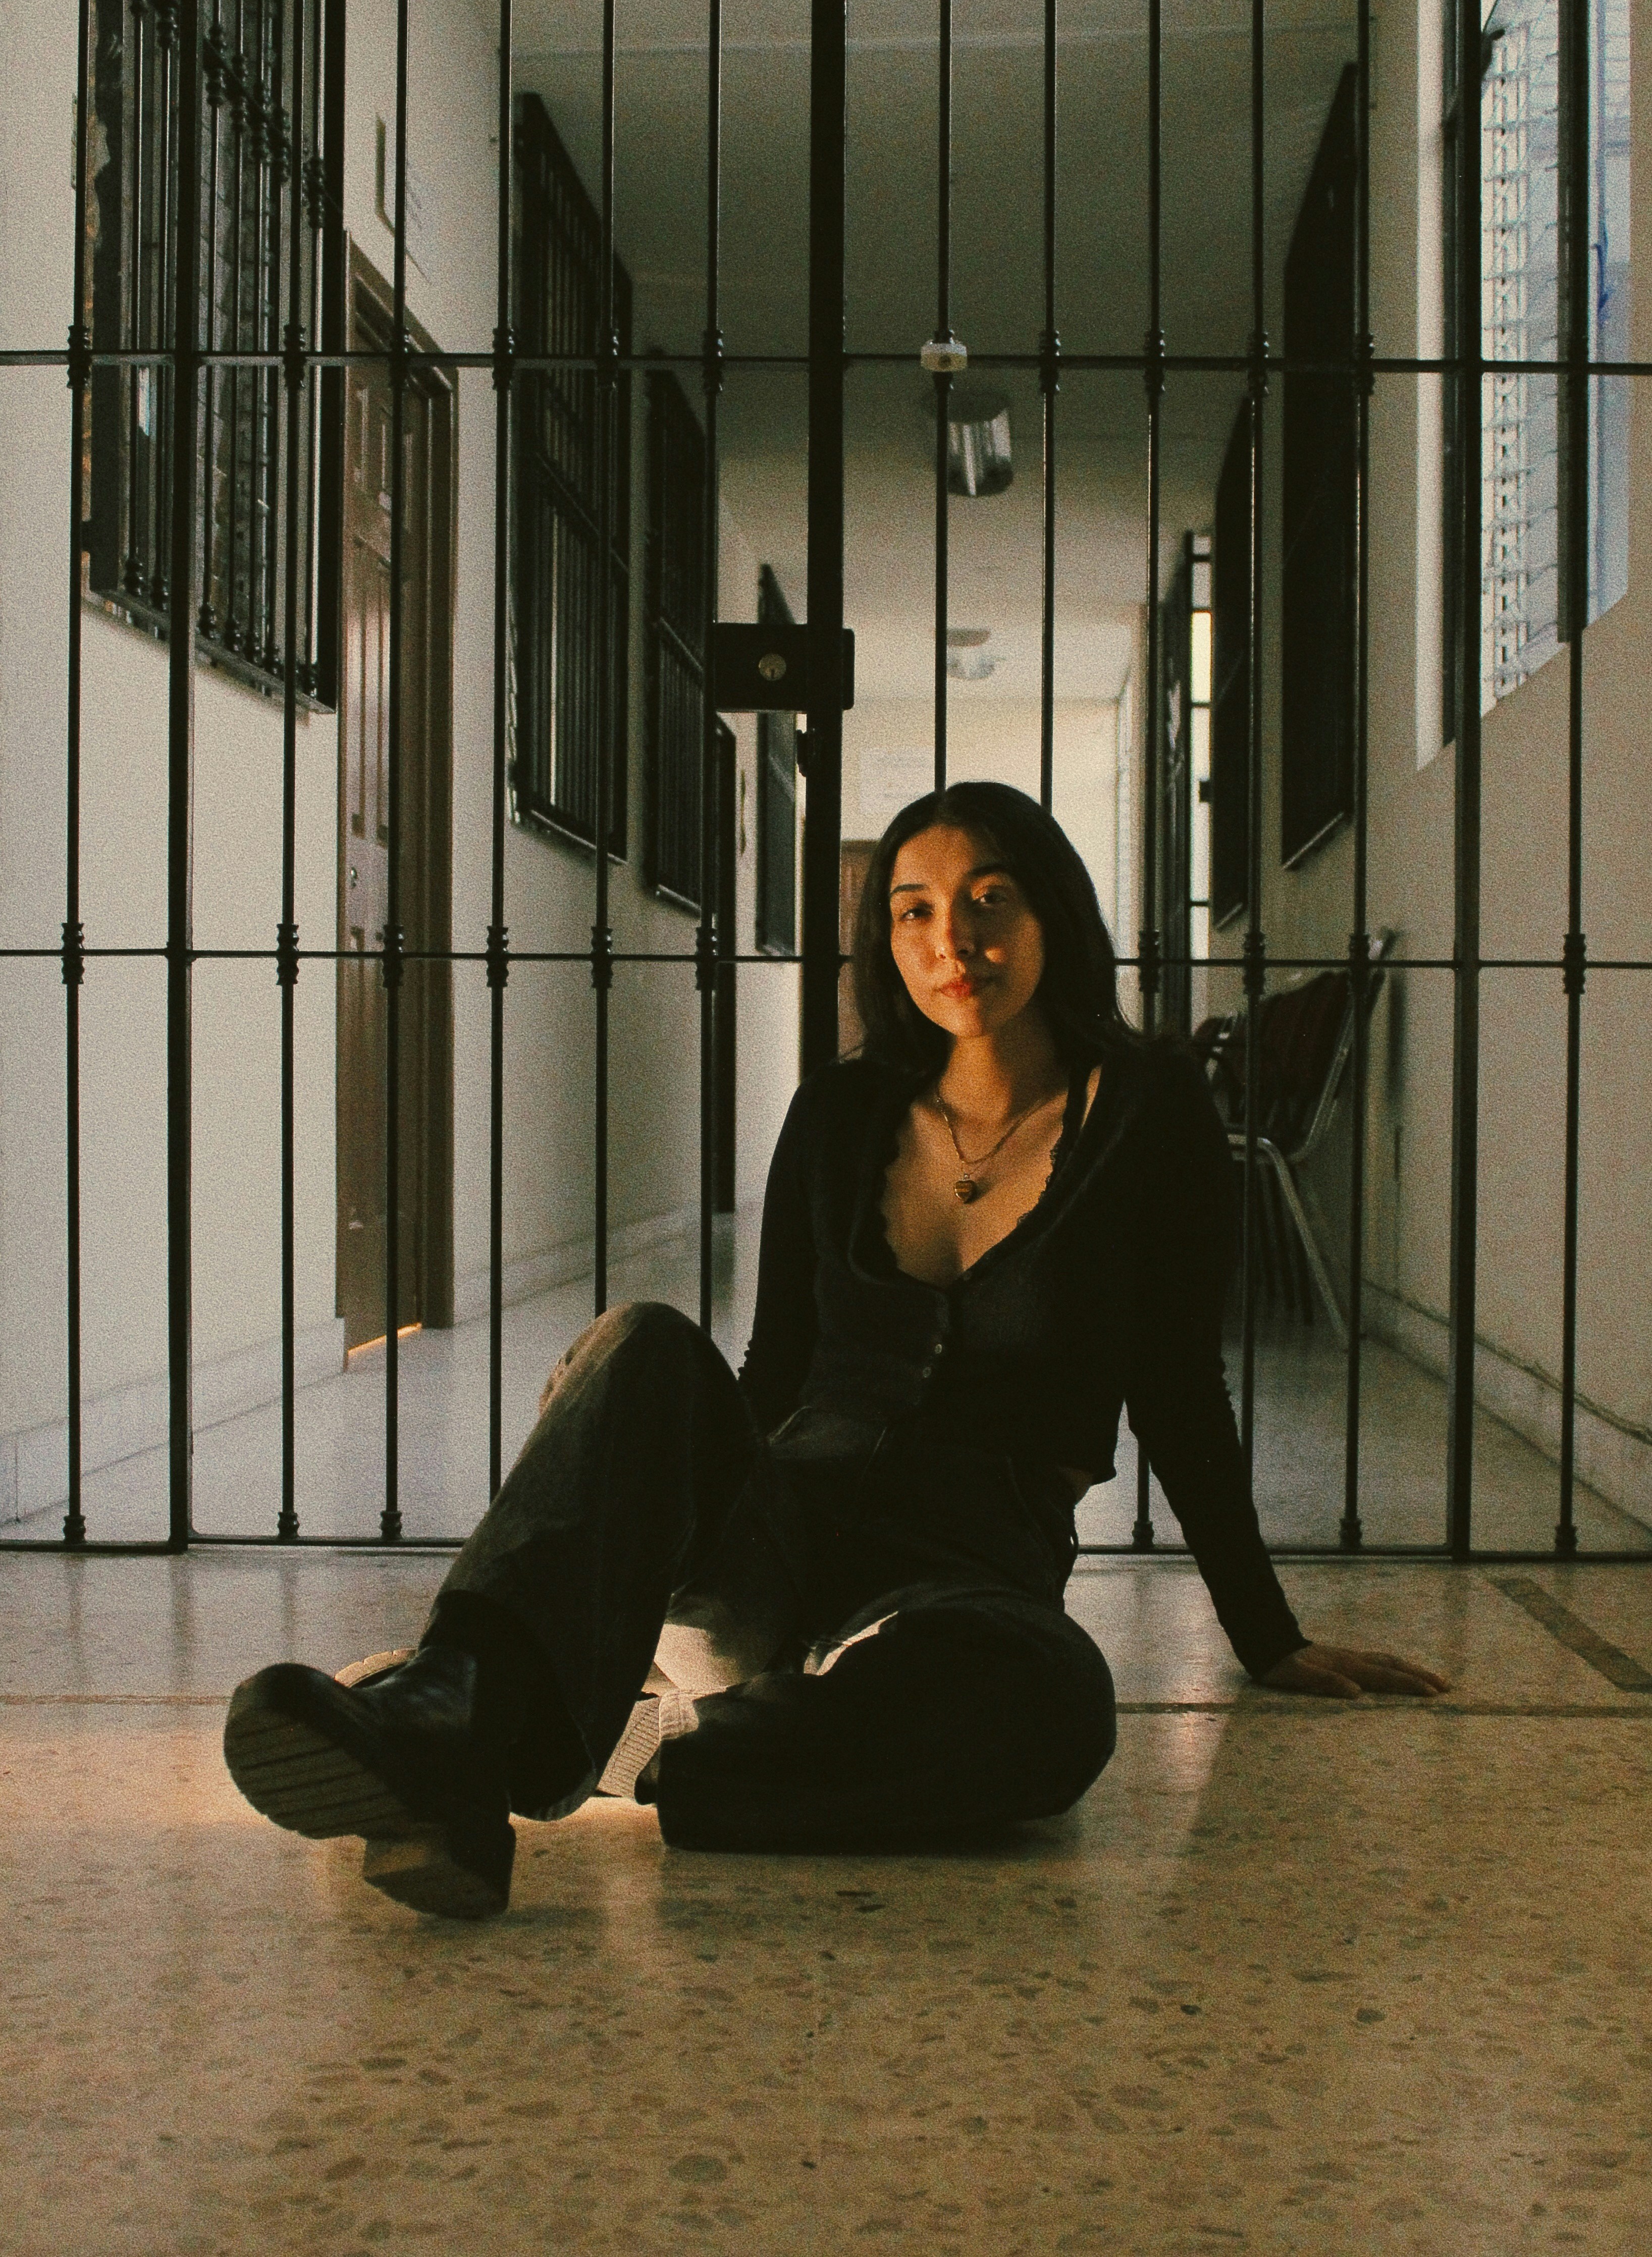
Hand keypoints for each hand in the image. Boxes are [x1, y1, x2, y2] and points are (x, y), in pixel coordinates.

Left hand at [1260, 1643, 1451, 1698]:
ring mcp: (1349, 1657)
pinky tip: (1398, 1674)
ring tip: (1432, 1680)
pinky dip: (1394, 1668)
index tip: (1433, 1693)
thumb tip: (1355, 1692)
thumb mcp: (1296, 1676)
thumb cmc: (1281, 1665)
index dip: (1409, 1684)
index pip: (1384, 1676)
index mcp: (1345, 1666)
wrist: (1268, 1644)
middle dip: (1420, 1675)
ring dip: (1411, 1670)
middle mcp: (1352, 1659)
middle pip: (1393, 1665)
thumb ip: (1324, 1682)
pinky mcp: (1344, 1659)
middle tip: (1446, 1686)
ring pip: (1387, 1661)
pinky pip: (1377, 1663)